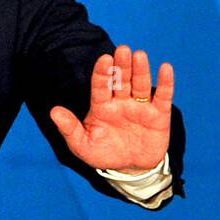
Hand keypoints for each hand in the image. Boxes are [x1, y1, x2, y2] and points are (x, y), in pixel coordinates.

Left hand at [48, 45, 173, 173]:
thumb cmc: (103, 154)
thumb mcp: (82, 146)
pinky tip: (166, 68)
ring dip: (141, 70)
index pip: (101, 86)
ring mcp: (140, 106)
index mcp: (102, 107)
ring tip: (139, 55)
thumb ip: (69, 129)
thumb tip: (53, 112)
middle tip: (122, 49)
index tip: (104, 59)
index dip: (102, 73)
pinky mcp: (159, 114)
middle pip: (122, 80)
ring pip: (141, 84)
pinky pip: (164, 96)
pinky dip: (166, 83)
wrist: (131, 169)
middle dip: (122, 65)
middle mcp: (121, 102)